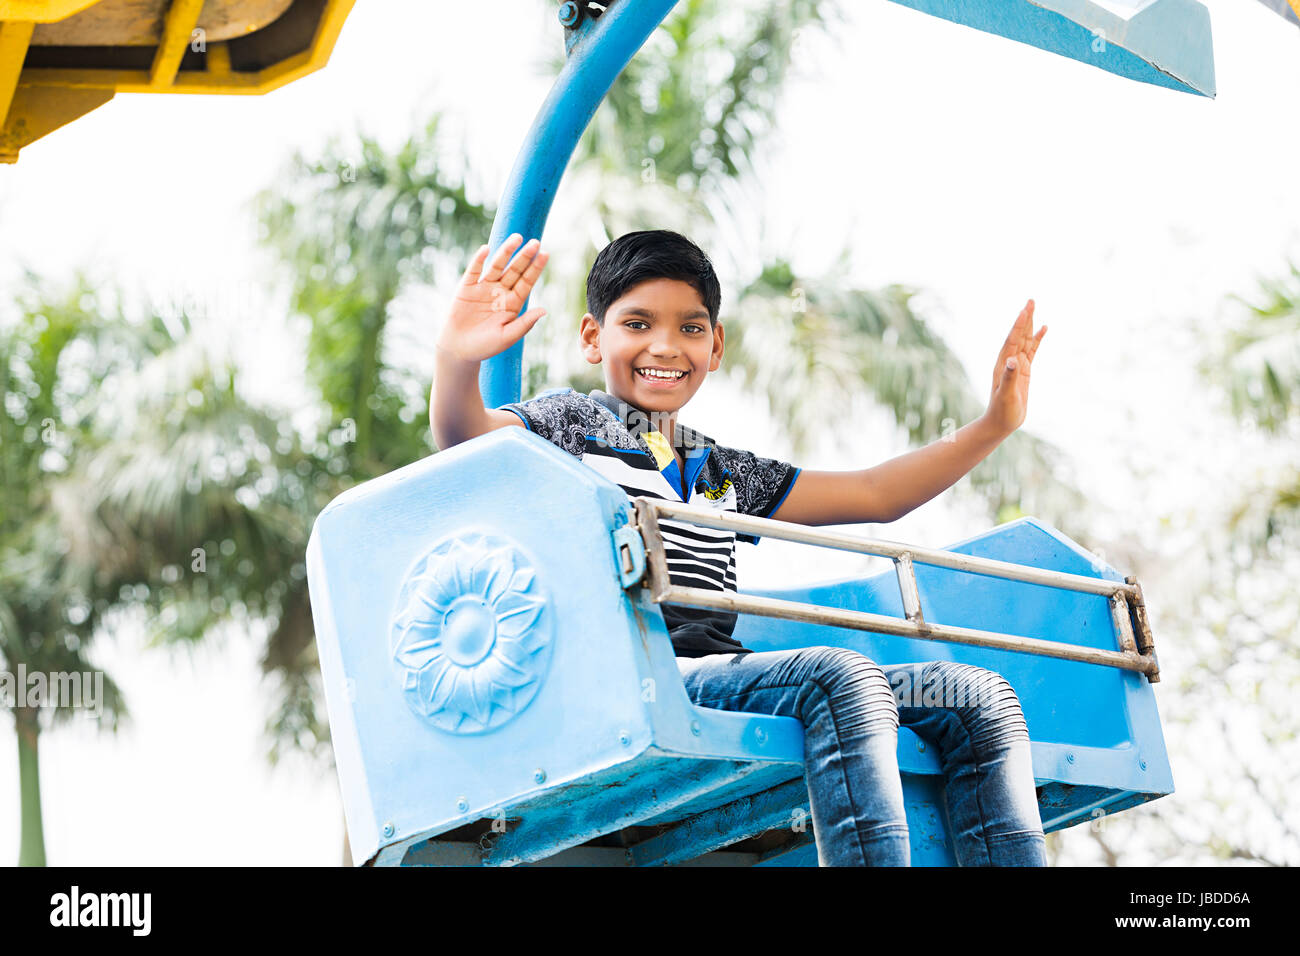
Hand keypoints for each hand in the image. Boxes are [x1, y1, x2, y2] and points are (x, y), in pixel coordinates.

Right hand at [437, 233, 549, 362]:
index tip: (545, 254)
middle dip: (525, 256)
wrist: (459, 350)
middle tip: (535, 242)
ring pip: (497, 266)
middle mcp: (500, 292)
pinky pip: (474, 271)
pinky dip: (479, 260)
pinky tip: (487, 249)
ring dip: (506, 251)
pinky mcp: (466, 288)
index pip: (526, 282)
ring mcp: (483, 288)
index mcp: (513, 303)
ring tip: (517, 238)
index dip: (535, 268)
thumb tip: (544, 310)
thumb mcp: (508, 336)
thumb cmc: (485, 346)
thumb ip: (525, 323)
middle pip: (515, 270)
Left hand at [985, 299, 1045, 435]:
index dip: (1019, 325)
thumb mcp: (1006, 394)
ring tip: (1035, 307)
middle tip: (1031, 300)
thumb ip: (1009, 377)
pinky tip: (1043, 329)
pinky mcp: (1024, 371)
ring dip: (1030, 325)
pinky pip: (1032, 351)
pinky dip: (1037, 339)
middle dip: (1025, 318)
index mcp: (1003, 364)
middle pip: (1018, 335)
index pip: (1012, 340)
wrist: (1001, 423)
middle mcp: (1008, 361)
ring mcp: (1016, 365)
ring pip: (1025, 340)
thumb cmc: (1002, 411)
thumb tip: (1012, 360)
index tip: (1025, 309)